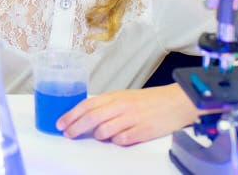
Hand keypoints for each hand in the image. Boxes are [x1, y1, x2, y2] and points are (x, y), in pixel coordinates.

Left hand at [56, 83, 198, 144]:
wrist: (176, 102)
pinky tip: (119, 138)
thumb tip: (87, 116)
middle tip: (67, 134)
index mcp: (115, 96)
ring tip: (99, 136)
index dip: (71, 114)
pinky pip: (122, 140)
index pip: (87, 105)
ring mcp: (132, 118)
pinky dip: (117, 141)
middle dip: (76, 127)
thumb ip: (107, 105)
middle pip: (91, 117)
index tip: (60, 123)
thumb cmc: (150, 101)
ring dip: (98, 135)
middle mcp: (121, 106)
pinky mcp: (142, 131)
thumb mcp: (125, 97)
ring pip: (105, 130)